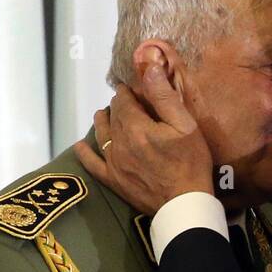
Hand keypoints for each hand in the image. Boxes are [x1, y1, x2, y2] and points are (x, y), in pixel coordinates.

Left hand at [73, 66, 214, 215]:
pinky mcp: (114, 180)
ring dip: (102, 122)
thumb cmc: (191, 163)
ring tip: (104, 115)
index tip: (130, 88)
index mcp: (136, 126)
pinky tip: (80, 146)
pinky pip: (92, 164)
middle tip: (123, 102)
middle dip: (117, 106)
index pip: (124, 101)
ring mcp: (114, 162)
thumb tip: (150, 67)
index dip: (126, 92)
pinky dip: (85, 154)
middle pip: (112, 116)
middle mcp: (120, 142)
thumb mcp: (185, 126)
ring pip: (101, 135)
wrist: (184, 204)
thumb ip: (164, 96)